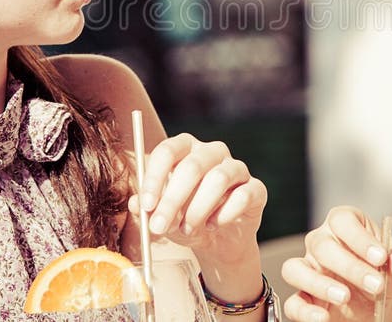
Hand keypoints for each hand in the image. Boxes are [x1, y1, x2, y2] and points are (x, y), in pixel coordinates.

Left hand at [128, 133, 266, 264]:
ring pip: (219, 178)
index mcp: (185, 149)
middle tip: (160, 227)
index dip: (155, 177)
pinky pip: (244, 195)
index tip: (146, 205)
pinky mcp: (256, 188)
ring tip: (187, 230)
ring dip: (198, 209)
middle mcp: (212, 152)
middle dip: (173, 199)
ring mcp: (237, 168)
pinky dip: (225, 214)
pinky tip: (214, 226)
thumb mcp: (161, 216)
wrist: (218, 242)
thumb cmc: (185, 220)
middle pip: (193, 165)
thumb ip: (147, 209)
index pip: (168, 151)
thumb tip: (134, 204)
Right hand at [282, 206, 391, 321]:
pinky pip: (293, 303)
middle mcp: (321, 243)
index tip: (381, 257)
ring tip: (344, 297)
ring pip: (294, 269)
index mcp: (344, 225)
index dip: (360, 238)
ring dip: (318, 284)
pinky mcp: (304, 298)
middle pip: (321, 245)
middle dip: (350, 267)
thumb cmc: (386, 272)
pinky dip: (305, 312)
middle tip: (376, 284)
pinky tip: (323, 317)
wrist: (381, 303)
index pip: (342, 221)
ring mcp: (308, 270)